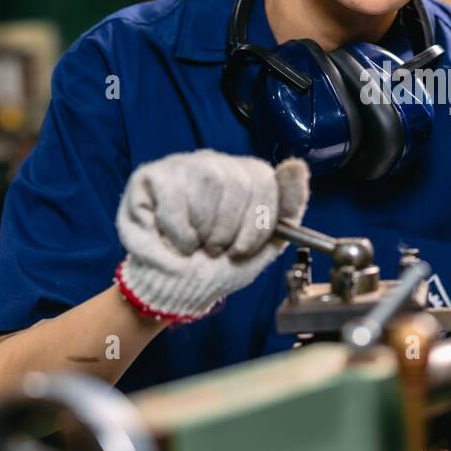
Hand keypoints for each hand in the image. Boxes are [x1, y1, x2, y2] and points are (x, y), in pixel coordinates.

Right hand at [115, 149, 309, 321]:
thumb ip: (288, 211)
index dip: (256, 222)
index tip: (243, 249)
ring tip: (196, 245)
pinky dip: (179, 232)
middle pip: (237, 181)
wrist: (176, 288)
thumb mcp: (262, 246)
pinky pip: (175, 197)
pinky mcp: (152, 176)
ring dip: (205, 230)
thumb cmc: (218, 265)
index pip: (264, 179)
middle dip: (229, 229)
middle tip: (216, 250)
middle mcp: (214, 162)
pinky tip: (178, 243)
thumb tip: (298, 166)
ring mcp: (182, 165)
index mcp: (244, 175)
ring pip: (209, 181)